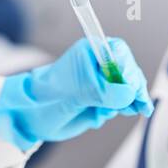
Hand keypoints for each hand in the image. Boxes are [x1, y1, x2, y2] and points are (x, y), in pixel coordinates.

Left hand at [0, 38, 152, 150]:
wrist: (35, 116)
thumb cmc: (48, 97)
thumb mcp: (75, 93)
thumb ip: (102, 92)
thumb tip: (128, 94)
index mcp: (91, 52)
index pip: (119, 51)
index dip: (127, 66)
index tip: (128, 82)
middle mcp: (100, 66)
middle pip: (129, 70)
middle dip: (133, 87)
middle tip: (133, 103)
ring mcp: (104, 83)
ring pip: (129, 89)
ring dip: (126, 102)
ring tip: (104, 111)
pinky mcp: (106, 99)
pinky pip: (124, 103)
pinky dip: (123, 110)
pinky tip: (105, 114)